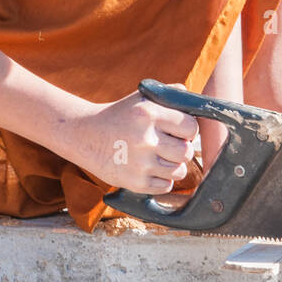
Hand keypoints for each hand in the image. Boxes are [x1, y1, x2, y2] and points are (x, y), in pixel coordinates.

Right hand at [70, 90, 198, 193]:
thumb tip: (196, 103)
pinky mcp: (134, 183)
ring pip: (179, 171)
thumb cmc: (120, 115)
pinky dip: (162, 179)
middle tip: (171, 145)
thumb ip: (170, 95)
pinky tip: (151, 168)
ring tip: (160, 157)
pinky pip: (165, 186)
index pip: (191, 128)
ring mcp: (140, 163)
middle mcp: (145, 139)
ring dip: (173, 165)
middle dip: (183, 149)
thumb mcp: (142, 97)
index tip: (180, 131)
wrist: (85, 136)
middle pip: (187, 152)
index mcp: (149, 114)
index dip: (188, 130)